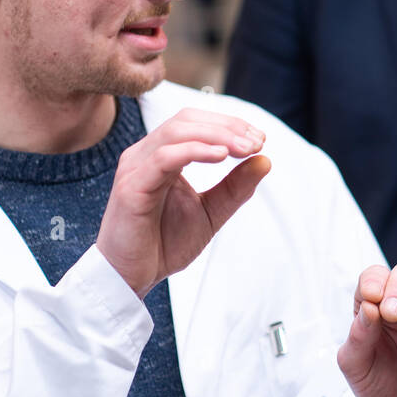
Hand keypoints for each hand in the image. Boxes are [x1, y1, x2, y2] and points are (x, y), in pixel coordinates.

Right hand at [97, 108, 270, 297]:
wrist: (132, 277)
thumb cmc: (164, 243)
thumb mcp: (211, 211)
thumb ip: (235, 187)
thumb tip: (265, 159)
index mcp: (161, 155)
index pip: (195, 122)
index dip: (229, 124)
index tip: (261, 139)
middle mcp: (145, 155)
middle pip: (186, 120)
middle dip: (227, 126)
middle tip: (257, 142)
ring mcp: (135, 168)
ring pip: (175, 132)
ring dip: (217, 136)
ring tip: (245, 149)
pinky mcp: (131, 187)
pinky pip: (164, 158)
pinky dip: (194, 151)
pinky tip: (221, 156)